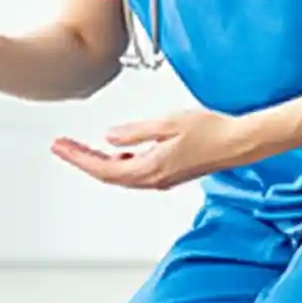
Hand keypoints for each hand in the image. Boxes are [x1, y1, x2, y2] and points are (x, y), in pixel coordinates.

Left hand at [50, 109, 263, 189]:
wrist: (240, 143)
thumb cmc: (211, 130)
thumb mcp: (168, 123)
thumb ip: (136, 133)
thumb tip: (109, 138)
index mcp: (150, 169)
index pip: (104, 168)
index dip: (79, 158)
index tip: (60, 147)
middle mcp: (153, 179)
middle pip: (107, 174)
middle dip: (82, 160)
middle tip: (62, 146)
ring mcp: (161, 178)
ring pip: (120, 175)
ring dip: (98, 162)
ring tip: (80, 148)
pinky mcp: (169, 173)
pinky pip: (135, 171)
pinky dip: (118, 162)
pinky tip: (116, 151)